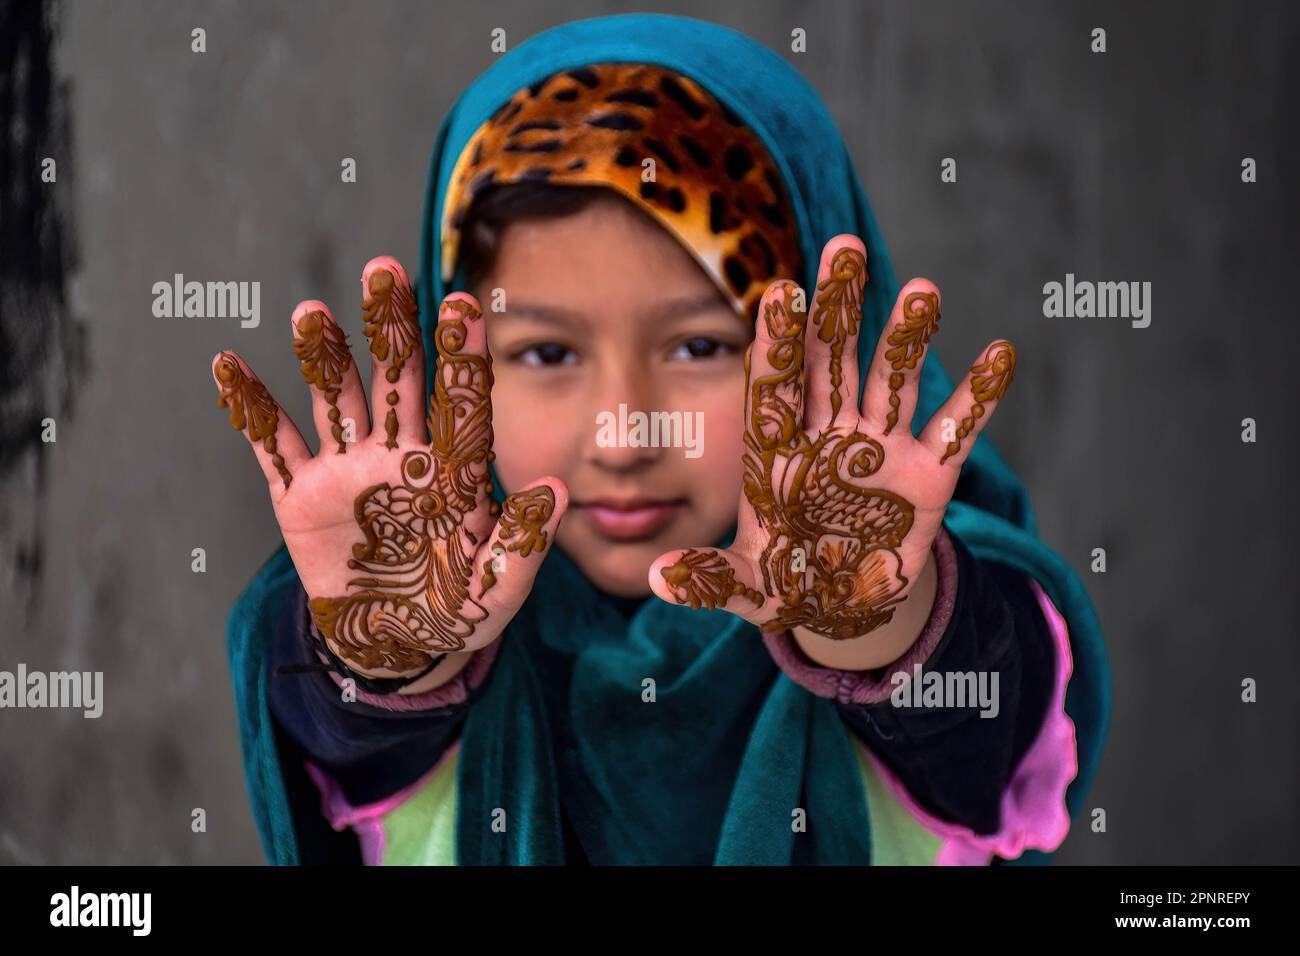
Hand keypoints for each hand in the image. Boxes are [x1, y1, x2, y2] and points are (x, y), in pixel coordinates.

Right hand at [211, 257, 567, 685]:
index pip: (459, 402)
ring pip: (335, 399)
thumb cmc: (453, 614)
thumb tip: (556, 489)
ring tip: (313, 313)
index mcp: (450, 472)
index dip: (459, 355)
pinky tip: (230, 366)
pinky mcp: (299, 496)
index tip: (462, 305)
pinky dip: (252, 409)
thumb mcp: (494, 591)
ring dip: (324, 357)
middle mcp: (398, 456)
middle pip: (396, 379)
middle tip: (384, 269)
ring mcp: (347, 471)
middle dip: (390, 327)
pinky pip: (272, 445)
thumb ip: (523, 545)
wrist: (391, 646)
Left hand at [649, 234, 1014, 653]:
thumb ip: (711, 579)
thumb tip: (657, 577)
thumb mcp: (750, 588)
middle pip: (831, 362)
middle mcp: (828, 436)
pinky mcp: (927, 476)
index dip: (779, 344)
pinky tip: (1001, 354)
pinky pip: (956, 429)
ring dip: (908, 339)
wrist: (846, 605)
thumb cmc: (788, 584)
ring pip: (892, 381)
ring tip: (925, 288)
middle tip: (844, 248)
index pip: (774, 388)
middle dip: (839, 309)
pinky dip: (978, 396)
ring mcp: (880, 450)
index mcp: (778, 453)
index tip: (780, 292)